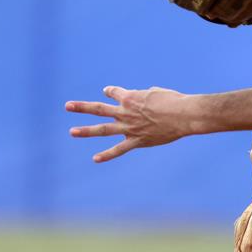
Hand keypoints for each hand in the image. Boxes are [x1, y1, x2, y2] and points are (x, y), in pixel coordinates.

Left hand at [64, 85, 196, 162]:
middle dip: (82, 107)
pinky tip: (95, 158)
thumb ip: (146, 96)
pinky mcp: (137, 140)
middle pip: (99, 109)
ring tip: (72, 132)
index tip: (108, 92)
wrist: (184, 115)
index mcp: (131, 97)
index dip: (111, 92)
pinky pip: (119, 149)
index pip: (115, 93)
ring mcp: (129, 127)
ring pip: (103, 129)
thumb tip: (145, 99)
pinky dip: (107, 155)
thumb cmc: (174, 101)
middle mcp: (126, 111)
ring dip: (86, 131)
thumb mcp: (158, 92)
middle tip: (67, 106)